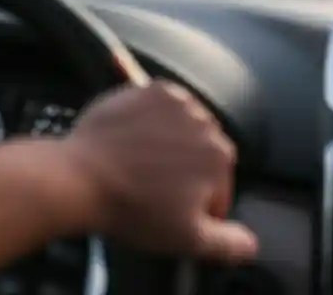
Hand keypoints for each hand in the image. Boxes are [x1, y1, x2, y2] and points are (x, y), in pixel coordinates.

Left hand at [65, 82, 257, 261]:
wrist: (81, 179)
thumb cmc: (133, 208)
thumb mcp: (188, 239)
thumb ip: (229, 243)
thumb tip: (251, 243)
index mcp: (219, 157)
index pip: (219, 185)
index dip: (199, 205)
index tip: (174, 212)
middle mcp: (203, 121)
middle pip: (201, 153)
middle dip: (185, 171)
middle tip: (154, 190)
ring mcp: (174, 102)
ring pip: (183, 126)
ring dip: (169, 142)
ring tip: (141, 165)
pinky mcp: (146, 89)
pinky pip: (159, 100)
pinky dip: (152, 110)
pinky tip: (139, 120)